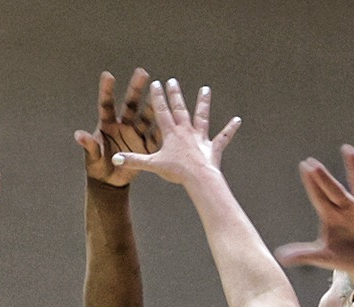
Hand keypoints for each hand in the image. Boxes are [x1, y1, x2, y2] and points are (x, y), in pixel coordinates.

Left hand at [76, 69, 160, 186]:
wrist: (109, 181)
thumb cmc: (97, 166)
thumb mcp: (91, 158)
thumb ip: (89, 145)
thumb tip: (79, 135)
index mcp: (107, 124)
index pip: (107, 104)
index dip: (107, 90)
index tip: (108, 75)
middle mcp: (123, 125)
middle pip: (130, 104)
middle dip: (136, 89)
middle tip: (142, 72)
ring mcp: (136, 134)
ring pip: (146, 117)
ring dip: (152, 106)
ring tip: (159, 92)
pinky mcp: (146, 146)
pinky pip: (155, 137)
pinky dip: (162, 129)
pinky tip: (170, 119)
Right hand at [109, 78, 240, 186]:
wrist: (198, 178)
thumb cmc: (176, 172)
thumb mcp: (152, 165)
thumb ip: (134, 161)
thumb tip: (115, 159)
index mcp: (171, 133)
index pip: (162, 111)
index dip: (158, 97)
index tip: (156, 83)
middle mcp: (186, 131)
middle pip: (180, 109)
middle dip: (175, 95)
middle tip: (173, 81)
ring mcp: (200, 138)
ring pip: (202, 117)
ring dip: (203, 103)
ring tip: (205, 89)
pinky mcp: (212, 148)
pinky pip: (223, 137)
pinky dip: (230, 129)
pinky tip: (237, 120)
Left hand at [274, 145, 353, 272]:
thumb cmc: (345, 258)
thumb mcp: (324, 257)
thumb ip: (304, 255)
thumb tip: (280, 258)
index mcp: (331, 215)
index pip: (319, 197)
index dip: (312, 184)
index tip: (304, 166)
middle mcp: (346, 206)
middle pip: (334, 190)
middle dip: (324, 178)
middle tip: (313, 164)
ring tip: (349, 150)